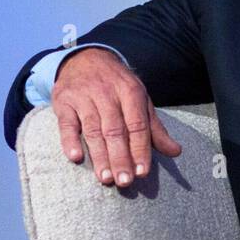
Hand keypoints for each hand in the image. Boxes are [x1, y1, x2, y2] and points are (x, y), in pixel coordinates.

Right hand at [50, 47, 181, 185]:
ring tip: (105, 178)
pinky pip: (66, 123)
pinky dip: (70, 140)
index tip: (142, 172)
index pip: (137, 125)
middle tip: (124, 181)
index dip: (140, 149)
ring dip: (99, 155)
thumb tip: (175, 152)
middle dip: (120, 157)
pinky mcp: (64, 101)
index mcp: (131, 92)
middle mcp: (107, 93)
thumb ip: (154, 128)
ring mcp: (84, 96)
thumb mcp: (139, 100)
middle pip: (115, 130)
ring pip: (93, 129)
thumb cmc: (117, 86)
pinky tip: (75, 157)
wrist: (84, 58)